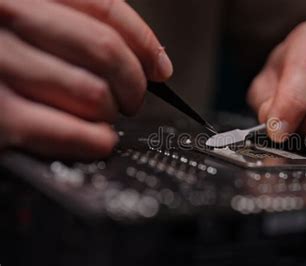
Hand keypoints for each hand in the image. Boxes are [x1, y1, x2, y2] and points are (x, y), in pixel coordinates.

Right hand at [0, 0, 172, 157]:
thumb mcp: (20, 12)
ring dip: (112, 113)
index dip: (144, 42)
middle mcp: (5, 15)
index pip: (104, 8)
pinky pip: (65, 133)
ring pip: (92, 93)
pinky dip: (95, 141)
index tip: (160, 67)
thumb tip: (147, 58)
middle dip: (133, 83)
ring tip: (107, 117)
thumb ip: (69, 19)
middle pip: (104, 50)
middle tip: (133, 98)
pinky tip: (97, 140)